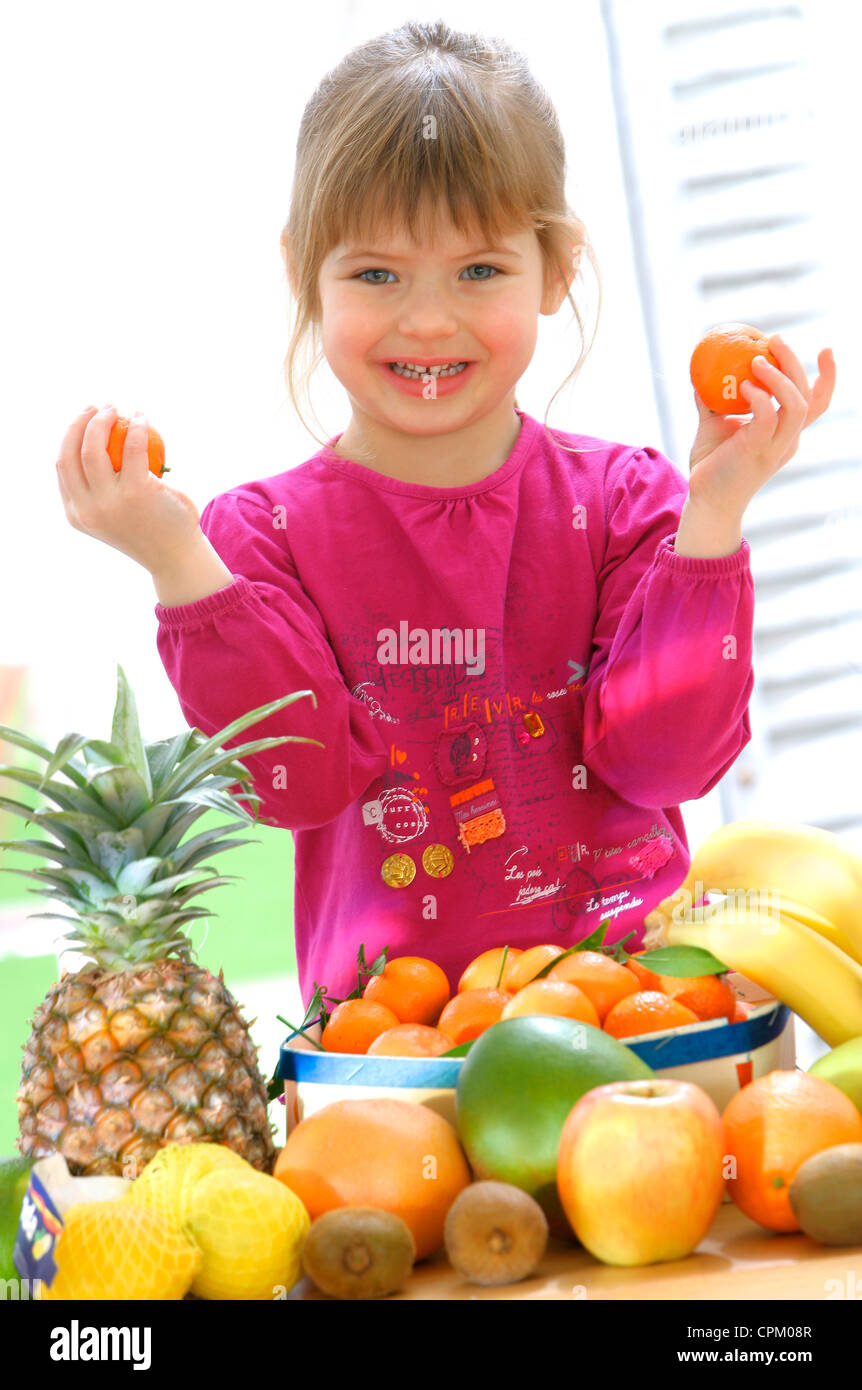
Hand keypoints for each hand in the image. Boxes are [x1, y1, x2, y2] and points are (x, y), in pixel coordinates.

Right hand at [56, 405, 202, 573]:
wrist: (177, 557)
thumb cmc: (149, 530)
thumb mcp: (113, 514)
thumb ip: (99, 489)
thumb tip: (93, 444)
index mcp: (77, 514)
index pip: (63, 467)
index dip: (69, 437)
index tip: (83, 419)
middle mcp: (87, 510)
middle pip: (70, 453)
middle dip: (78, 422)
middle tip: (97, 406)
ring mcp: (110, 502)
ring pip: (93, 448)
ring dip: (102, 420)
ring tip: (116, 408)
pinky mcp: (137, 492)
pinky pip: (133, 448)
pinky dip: (137, 427)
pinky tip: (142, 417)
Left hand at [687, 336, 835, 524]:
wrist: (705, 501)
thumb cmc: (712, 465)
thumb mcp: (714, 426)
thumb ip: (714, 400)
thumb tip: (704, 371)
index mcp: (785, 433)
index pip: (817, 403)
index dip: (827, 377)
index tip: (825, 349)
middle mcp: (787, 440)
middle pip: (808, 397)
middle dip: (796, 364)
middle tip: (776, 339)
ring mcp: (774, 447)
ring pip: (796, 406)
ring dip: (780, 378)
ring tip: (756, 359)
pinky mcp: (756, 452)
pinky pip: (767, 418)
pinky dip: (758, 397)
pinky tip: (741, 385)